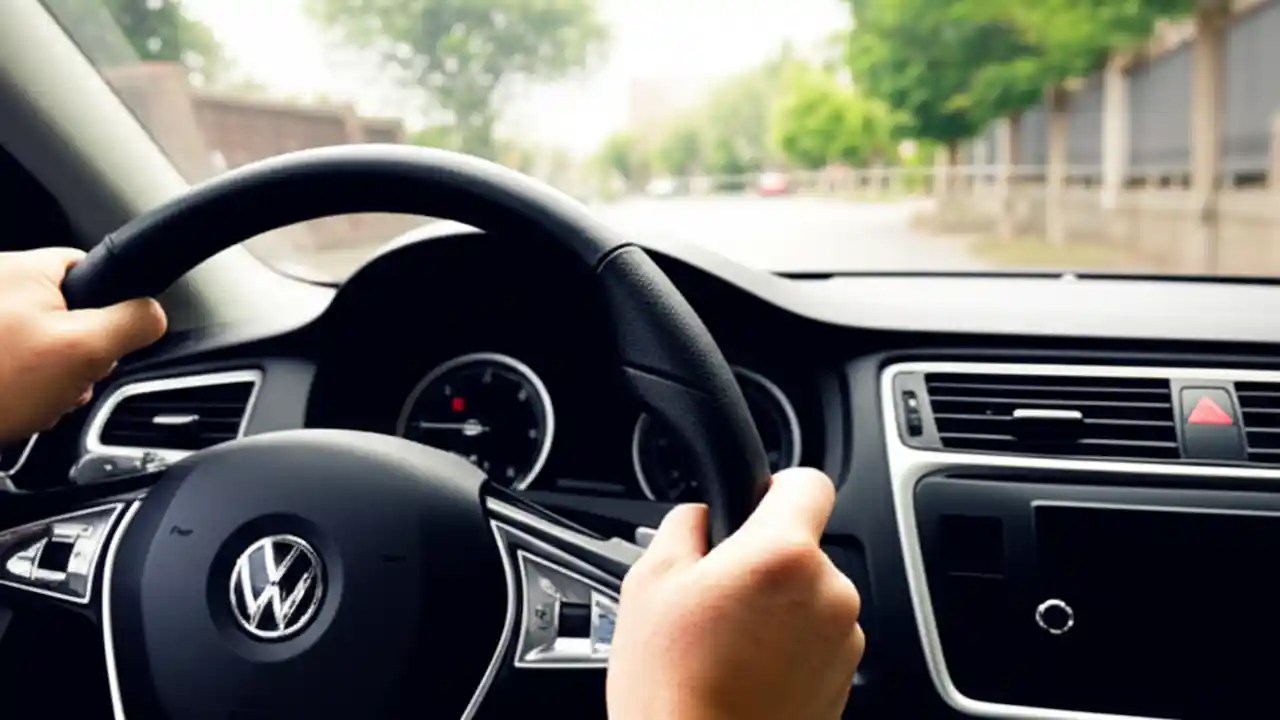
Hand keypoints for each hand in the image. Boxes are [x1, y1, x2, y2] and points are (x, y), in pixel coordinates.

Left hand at [0, 248, 166, 440]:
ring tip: (36, 399)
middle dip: (76, 352)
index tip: (102, 343)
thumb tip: (154, 313)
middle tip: (68, 381)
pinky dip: (18, 386)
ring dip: (49, 376)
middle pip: (64, 311)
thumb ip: (131, 323)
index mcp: (22, 269)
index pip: (90, 270)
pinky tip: (14, 405)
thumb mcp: (85, 350)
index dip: (108, 309)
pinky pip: (10, 361)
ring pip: (37, 341)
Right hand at [607, 467, 863, 719]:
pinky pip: (817, 638)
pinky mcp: (844, 679)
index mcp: (783, 554)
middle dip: (763, 560)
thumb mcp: (650, 582)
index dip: (776, 487)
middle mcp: (829, 592)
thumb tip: (702, 515)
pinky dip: (789, 645)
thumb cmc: (673, 686)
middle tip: (716, 596)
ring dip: (778, 606)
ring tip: (727, 642)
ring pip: (810, 594)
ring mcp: (843, 639)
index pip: (808, 481)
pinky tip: (746, 668)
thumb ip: (686, 526)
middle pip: (802, 546)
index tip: (754, 505)